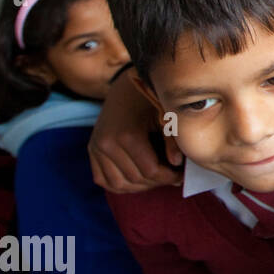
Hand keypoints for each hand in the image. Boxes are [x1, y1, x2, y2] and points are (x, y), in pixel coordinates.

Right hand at [88, 70, 181, 192]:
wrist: (126, 87)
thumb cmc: (151, 99)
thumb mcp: (166, 116)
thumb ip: (173, 141)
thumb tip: (177, 163)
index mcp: (127, 135)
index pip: (150, 171)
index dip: (169, 176)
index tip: (181, 174)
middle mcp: (106, 144)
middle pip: (136, 179)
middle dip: (158, 181)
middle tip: (173, 176)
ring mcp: (96, 148)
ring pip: (119, 184)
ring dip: (140, 186)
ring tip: (157, 178)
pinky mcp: (92, 150)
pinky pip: (103, 180)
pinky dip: (120, 184)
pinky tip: (138, 179)